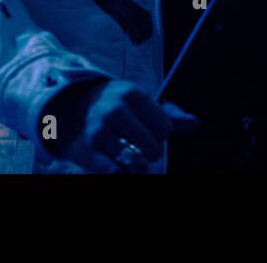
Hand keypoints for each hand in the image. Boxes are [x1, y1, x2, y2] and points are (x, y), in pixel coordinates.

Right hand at [46, 78, 198, 172]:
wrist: (69, 109)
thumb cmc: (115, 107)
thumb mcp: (140, 103)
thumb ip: (169, 115)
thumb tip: (197, 123)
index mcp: (132, 94)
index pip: (165, 128)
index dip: (159, 133)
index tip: (145, 127)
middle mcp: (115, 110)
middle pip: (154, 148)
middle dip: (149, 150)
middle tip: (136, 143)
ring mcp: (100, 132)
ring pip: (136, 164)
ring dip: (137, 165)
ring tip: (130, 155)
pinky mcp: (87, 151)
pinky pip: (116, 173)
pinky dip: (121, 172)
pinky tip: (118, 163)